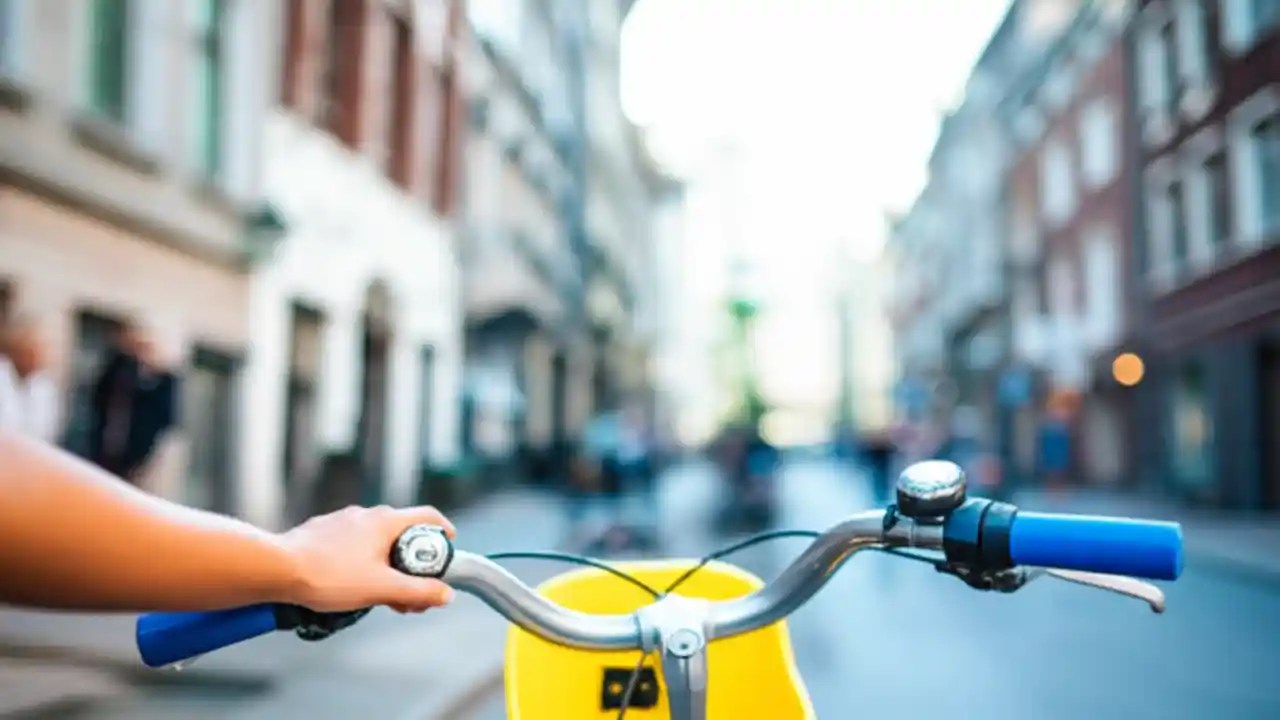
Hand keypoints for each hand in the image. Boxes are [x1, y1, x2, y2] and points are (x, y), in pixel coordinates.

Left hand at [279, 505, 456, 613]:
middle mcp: (365, 514)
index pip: (428, 516)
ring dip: (386, 565)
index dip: (444, 531)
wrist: (277, 569)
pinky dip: (361, 562)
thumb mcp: (381, 588)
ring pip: (376, 540)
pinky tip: (350, 585)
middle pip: (403, 533)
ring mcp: (342, 522)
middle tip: (411, 591)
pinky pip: (353, 545)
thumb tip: (445, 594)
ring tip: (378, 595)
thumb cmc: (327, 575)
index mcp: (385, 521)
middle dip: (412, 563)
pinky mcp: (323, 533)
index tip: (449, 548)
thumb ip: (418, 592)